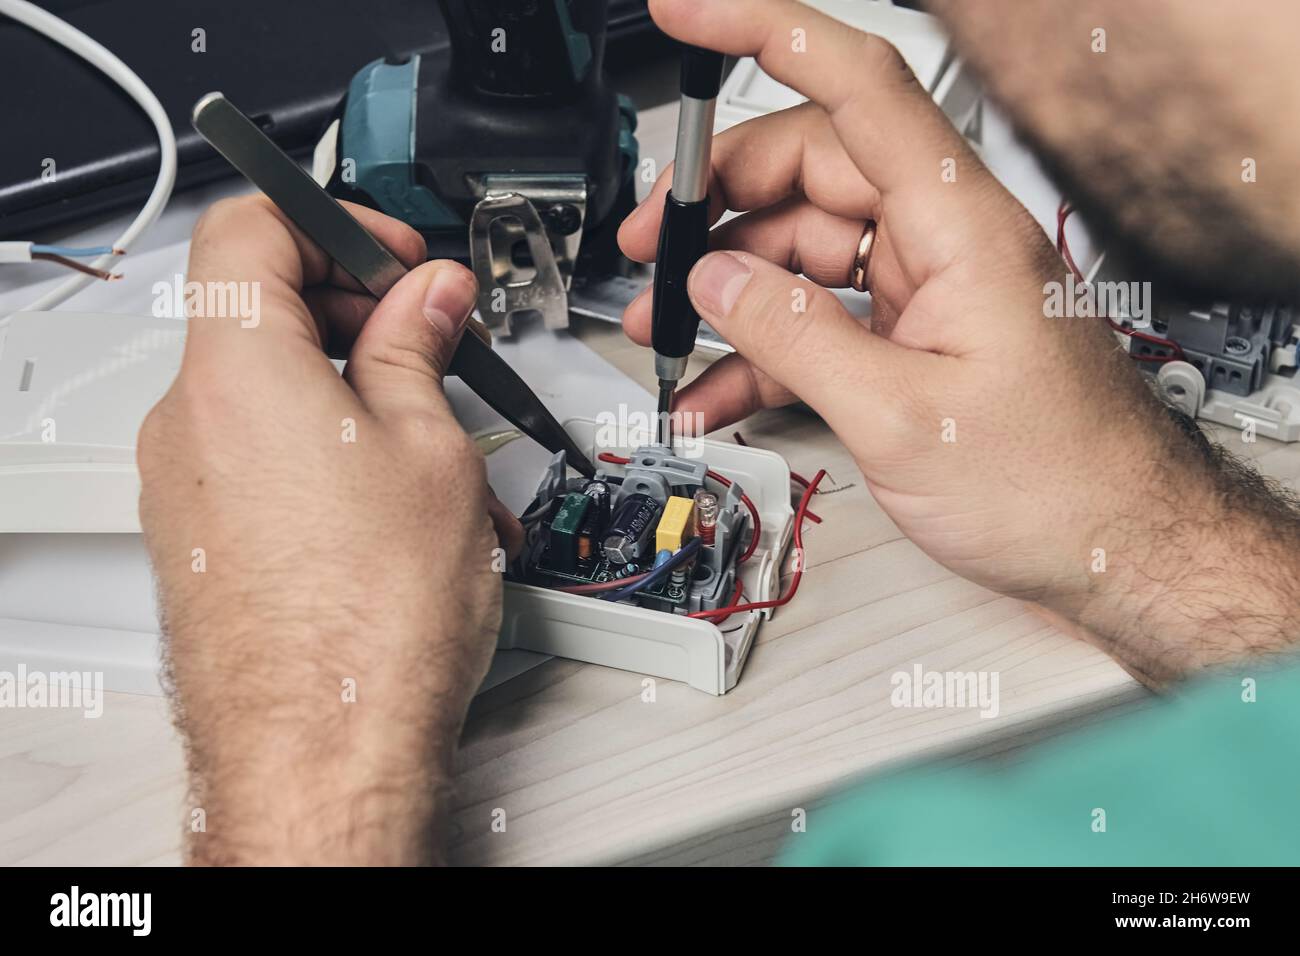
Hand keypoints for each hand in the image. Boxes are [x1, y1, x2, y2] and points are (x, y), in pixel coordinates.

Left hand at [138, 195, 520, 863]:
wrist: (321, 758)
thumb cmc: (370, 629)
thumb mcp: (431, 453)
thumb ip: (418, 349)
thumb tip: (428, 297)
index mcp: (238, 373)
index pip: (249, 226)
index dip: (335, 221)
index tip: (397, 259)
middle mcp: (188, 423)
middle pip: (256, 305)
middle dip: (353, 307)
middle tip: (430, 339)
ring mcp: (183, 485)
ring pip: (266, 388)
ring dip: (350, 389)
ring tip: (432, 442)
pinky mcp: (197, 537)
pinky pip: (257, 455)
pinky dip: (323, 448)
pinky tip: (395, 500)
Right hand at [622, 0, 1298, 684]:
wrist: (1116, 545)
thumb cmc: (1059, 482)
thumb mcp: (903, 417)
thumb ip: (796, 338)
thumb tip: (717, 284)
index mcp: (960, 225)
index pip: (859, 85)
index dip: (767, 30)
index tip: (687, 13)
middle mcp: (944, 238)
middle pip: (809, 170)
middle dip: (717, 203)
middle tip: (652, 246)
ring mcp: (927, 286)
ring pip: (803, 248)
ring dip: (728, 287)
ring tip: (665, 329)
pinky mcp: (913, 335)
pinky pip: (819, 317)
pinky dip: (762, 348)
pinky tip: (714, 386)